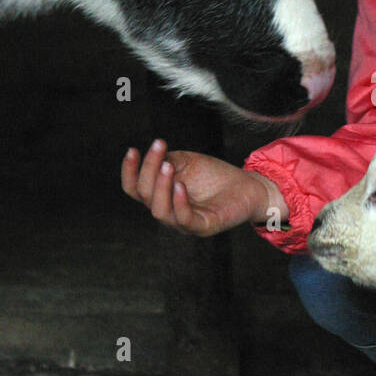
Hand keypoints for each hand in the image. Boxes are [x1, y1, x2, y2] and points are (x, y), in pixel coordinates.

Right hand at [121, 139, 286, 235]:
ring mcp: (183, 222)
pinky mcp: (203, 227)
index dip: (129, 171)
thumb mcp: (187, 162)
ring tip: (168, 166)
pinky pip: (184, 219)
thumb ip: (168, 160)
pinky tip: (181, 185)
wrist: (247, 186)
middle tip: (160, 148)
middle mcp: (168, 211)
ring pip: (159, 210)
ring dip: (160, 186)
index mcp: (160, 196)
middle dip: (149, 169)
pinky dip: (179, 202)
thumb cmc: (215, 176)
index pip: (134, 188)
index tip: (132, 150)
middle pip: (145, 195)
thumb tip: (153, 159)